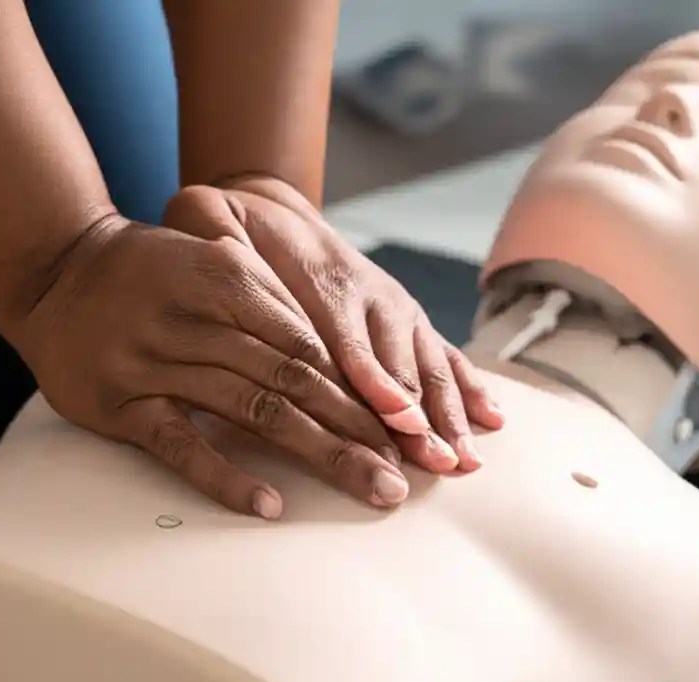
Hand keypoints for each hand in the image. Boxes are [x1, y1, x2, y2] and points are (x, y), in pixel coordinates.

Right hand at [7, 213, 406, 519]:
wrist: (57, 271)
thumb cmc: (150, 270)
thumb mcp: (214, 259)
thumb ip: (272, 301)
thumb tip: (345, 364)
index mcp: (225, 274)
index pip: (309, 342)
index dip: (359, 387)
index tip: (400, 425)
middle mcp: (191, 318)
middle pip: (293, 380)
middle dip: (356, 427)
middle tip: (404, 470)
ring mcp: (154, 363)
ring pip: (252, 413)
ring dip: (318, 453)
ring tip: (368, 486)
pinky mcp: (121, 406)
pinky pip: (182, 447)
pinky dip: (227, 477)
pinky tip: (270, 504)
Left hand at [163, 177, 504, 473]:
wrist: (273, 206)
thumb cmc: (236, 227)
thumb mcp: (208, 217)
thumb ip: (209, 230)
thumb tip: (212, 241)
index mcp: (321, 279)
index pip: (348, 338)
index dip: (372, 379)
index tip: (392, 415)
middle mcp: (368, 295)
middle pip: (398, 361)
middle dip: (419, 413)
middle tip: (434, 456)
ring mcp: (393, 307)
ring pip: (427, 363)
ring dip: (448, 412)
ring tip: (464, 457)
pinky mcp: (405, 318)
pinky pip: (443, 353)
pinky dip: (467, 386)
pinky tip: (490, 419)